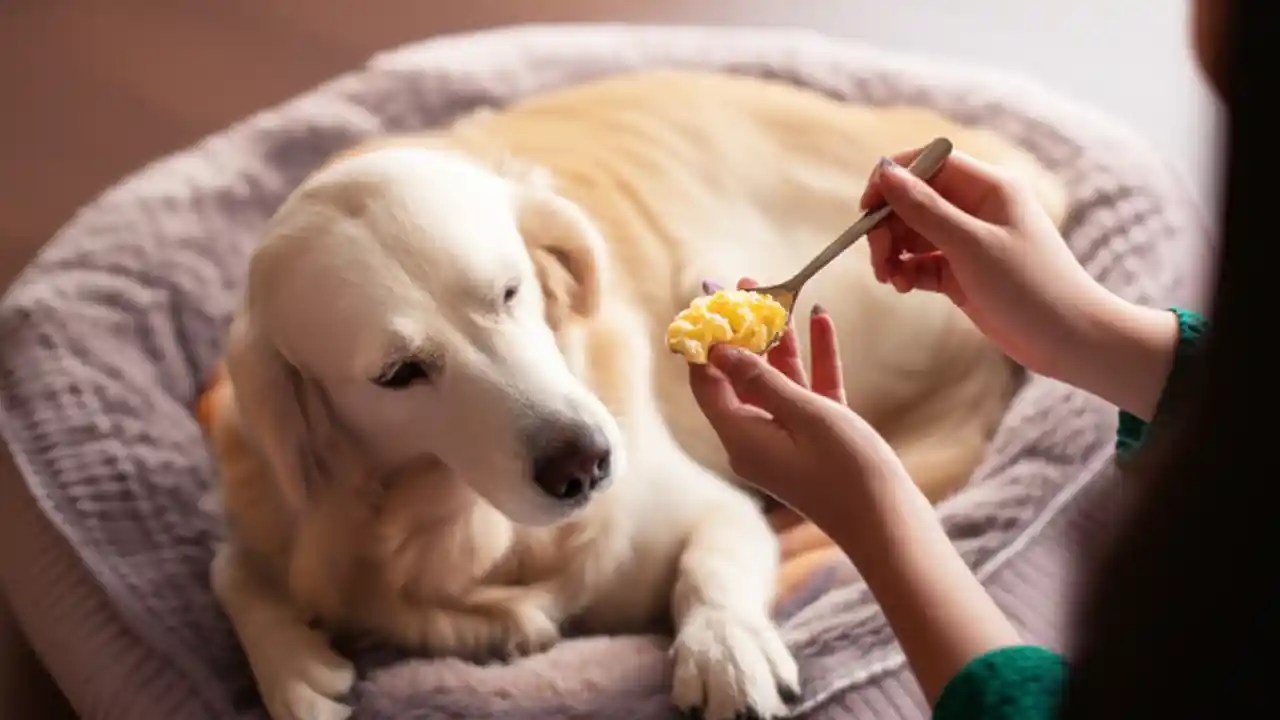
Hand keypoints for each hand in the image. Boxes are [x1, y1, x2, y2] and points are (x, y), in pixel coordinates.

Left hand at [688, 280, 906, 524]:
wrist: (889, 523)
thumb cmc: (846, 471)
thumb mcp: (803, 415)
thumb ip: (761, 379)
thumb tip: (718, 350)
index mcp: (740, 437)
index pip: (707, 381)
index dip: (706, 341)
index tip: (707, 302)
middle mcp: (756, 438)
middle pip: (740, 375)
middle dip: (744, 329)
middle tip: (746, 285)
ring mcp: (787, 439)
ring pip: (777, 378)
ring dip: (780, 337)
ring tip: (779, 292)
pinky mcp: (817, 438)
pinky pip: (808, 391)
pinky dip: (814, 358)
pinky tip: (820, 320)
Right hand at [861, 145, 1177, 418]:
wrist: (1070, 340)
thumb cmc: (1030, 287)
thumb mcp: (971, 245)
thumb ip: (924, 208)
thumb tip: (883, 172)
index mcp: (988, 187)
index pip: (927, 163)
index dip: (892, 181)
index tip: (866, 209)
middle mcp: (977, 208)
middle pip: (914, 200)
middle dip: (888, 226)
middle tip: (878, 259)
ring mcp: (969, 241)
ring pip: (913, 234)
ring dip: (893, 253)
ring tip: (890, 280)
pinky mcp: (963, 273)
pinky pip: (921, 262)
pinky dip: (907, 272)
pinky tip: (902, 287)